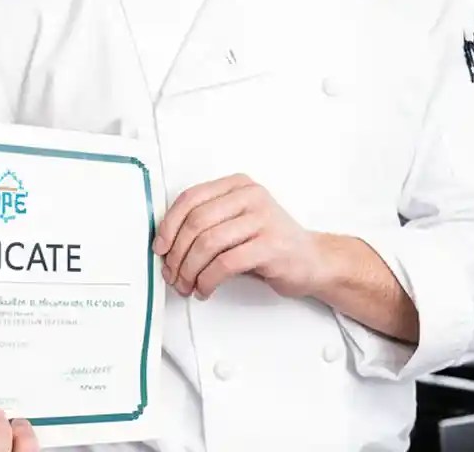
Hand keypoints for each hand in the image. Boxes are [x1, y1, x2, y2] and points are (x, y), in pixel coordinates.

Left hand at [153, 174, 328, 299]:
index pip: (190, 198)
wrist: (313, 260)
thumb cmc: (269, 243)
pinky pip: (225, 263)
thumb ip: (207, 223)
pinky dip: (208, 280)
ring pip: (207, 244)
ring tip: (187, 285)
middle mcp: (250, 196)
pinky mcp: (271, 246)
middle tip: (172, 274)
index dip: (168, 225)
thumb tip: (166, 245)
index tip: (159, 248)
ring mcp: (263, 219)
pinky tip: (205, 289)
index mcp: (237, 185)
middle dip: (177, 254)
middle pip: (195, 222)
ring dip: (190, 270)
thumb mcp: (236, 222)